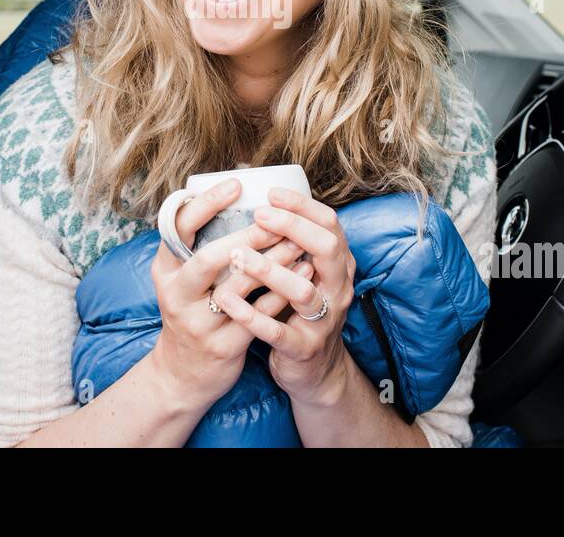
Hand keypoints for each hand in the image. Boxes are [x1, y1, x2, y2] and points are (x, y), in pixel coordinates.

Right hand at [148, 178, 305, 409]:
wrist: (182, 375)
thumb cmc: (191, 311)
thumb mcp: (182, 277)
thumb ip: (199, 243)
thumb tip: (236, 190)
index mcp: (166, 270)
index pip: (178, 227)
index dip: (206, 204)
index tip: (237, 185)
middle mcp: (176, 295)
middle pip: (208, 258)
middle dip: (247, 236)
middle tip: (276, 218)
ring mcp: (198, 324)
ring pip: (238, 287)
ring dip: (272, 261)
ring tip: (298, 241)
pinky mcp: (223, 347)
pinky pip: (258, 315)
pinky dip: (282, 291)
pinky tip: (302, 273)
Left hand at [210, 187, 356, 405]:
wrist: (316, 371)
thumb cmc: (300, 310)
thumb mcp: (305, 273)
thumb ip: (292, 244)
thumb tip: (258, 201)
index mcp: (338, 266)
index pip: (330, 225)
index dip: (303, 206)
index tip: (272, 193)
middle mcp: (338, 289)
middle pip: (326, 249)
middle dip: (292, 228)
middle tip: (258, 215)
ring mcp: (323, 320)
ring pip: (303, 291)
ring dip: (269, 270)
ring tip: (237, 255)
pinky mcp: (303, 348)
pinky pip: (277, 331)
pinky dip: (251, 315)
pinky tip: (226, 300)